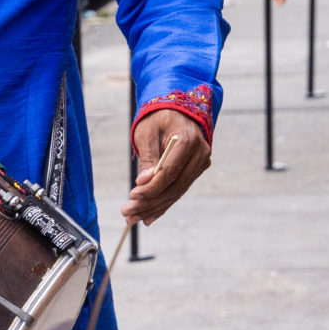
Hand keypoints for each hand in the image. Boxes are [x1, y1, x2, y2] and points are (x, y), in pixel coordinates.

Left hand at [124, 110, 210, 224]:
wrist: (178, 111)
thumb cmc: (158, 118)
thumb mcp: (146, 132)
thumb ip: (147, 157)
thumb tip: (144, 183)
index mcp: (188, 141)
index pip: (170, 172)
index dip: (151, 187)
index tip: (132, 196)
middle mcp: (200, 154)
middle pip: (174, 187)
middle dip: (149, 203)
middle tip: (127, 214)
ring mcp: (201, 164)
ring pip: (176, 192)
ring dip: (154, 208)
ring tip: (132, 218)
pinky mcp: (196, 171)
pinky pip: (178, 190)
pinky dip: (163, 204)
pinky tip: (148, 217)